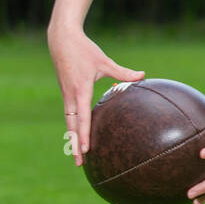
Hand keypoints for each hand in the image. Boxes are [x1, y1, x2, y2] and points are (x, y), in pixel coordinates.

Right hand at [48, 25, 144, 165]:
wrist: (61, 39)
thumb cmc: (84, 50)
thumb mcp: (104, 61)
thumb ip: (122, 72)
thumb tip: (143, 75)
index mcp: (80, 90)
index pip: (82, 118)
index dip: (83, 135)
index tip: (85, 150)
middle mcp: (71, 96)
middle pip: (72, 126)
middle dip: (74, 145)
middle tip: (78, 163)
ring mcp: (67, 95)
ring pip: (69, 121)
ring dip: (72, 138)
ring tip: (76, 156)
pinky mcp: (66, 93)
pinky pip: (69, 114)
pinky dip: (72, 127)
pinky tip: (77, 136)